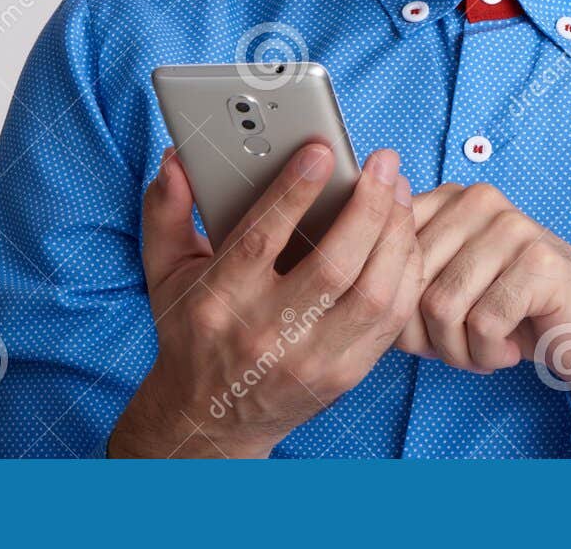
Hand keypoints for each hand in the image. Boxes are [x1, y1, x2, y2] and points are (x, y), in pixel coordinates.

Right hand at [107, 142, 422, 457]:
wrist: (210, 418)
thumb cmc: (192, 331)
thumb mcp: (165, 271)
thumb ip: (166, 210)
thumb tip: (176, 160)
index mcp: (221, 300)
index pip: (261, 239)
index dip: (294, 192)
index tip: (322, 152)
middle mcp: (268, 332)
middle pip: (334, 265)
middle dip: (368, 206)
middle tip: (383, 163)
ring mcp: (312, 358)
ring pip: (373, 292)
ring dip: (396, 234)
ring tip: (399, 191)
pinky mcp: (345, 374)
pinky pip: (391, 318)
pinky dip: (405, 271)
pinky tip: (404, 236)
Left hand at [395, 182, 570, 410]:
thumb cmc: (512, 311)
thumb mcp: (450, 284)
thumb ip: (406, 275)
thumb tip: (356, 289)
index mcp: (448, 198)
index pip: (385, 250)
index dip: (393, 308)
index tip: (424, 331)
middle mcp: (478, 200)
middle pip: (409, 282)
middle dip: (425, 336)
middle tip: (459, 349)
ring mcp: (512, 226)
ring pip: (442, 306)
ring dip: (458, 351)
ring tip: (483, 352)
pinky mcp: (539, 262)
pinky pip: (484, 323)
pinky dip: (489, 355)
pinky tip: (510, 351)